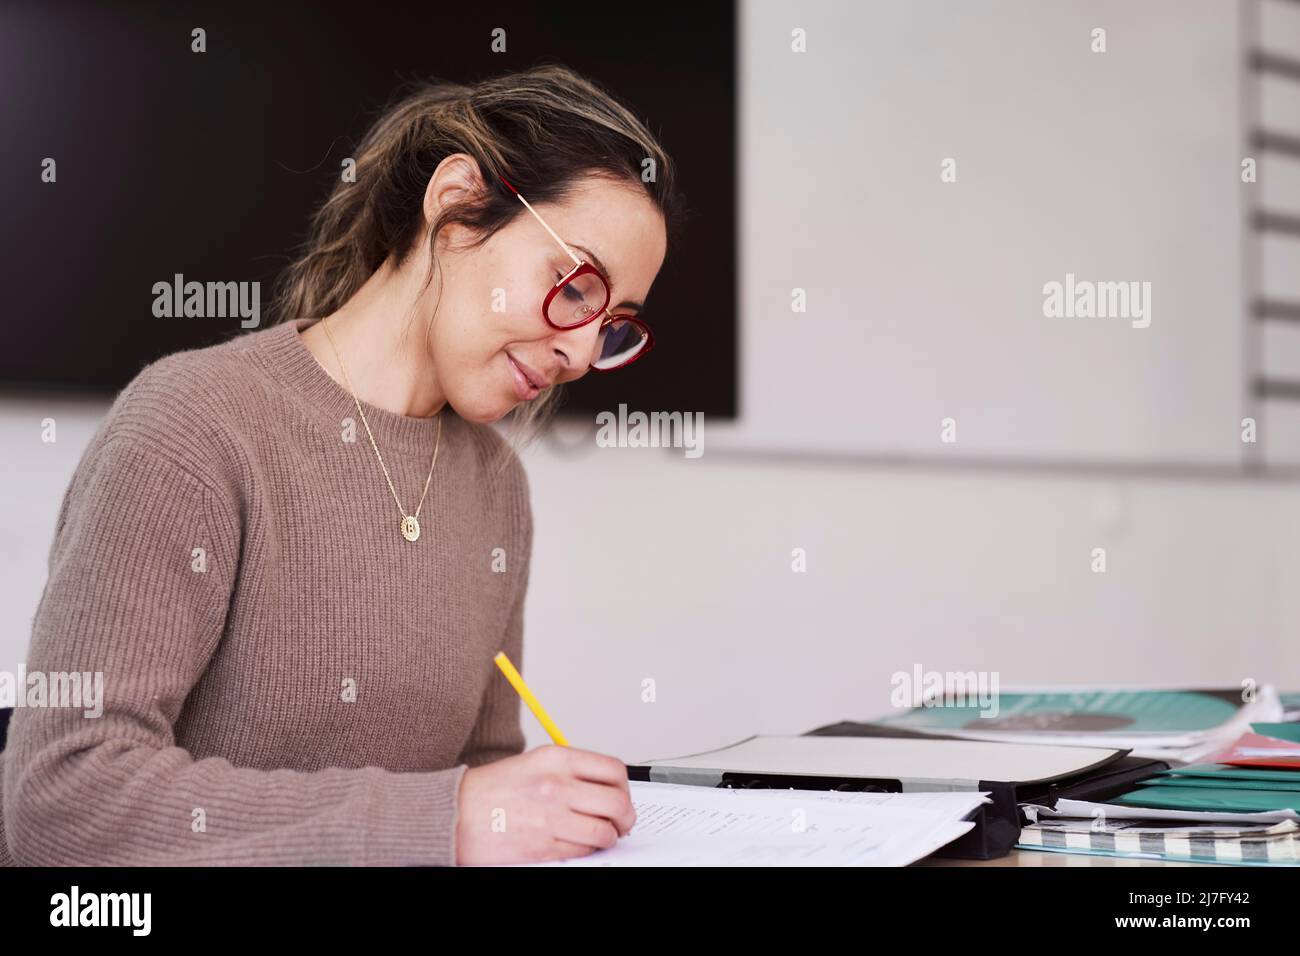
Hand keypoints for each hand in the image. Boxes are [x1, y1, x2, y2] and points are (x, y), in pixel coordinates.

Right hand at [454, 744, 636, 864]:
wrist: (453, 815)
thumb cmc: (490, 791)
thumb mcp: (533, 763)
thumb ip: (570, 771)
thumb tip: (604, 788)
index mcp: (556, 759)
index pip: (613, 770)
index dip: (625, 787)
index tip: (622, 795)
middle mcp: (557, 785)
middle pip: (617, 802)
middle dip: (625, 816)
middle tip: (621, 822)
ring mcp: (551, 817)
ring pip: (605, 831)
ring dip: (609, 837)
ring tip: (602, 836)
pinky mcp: (543, 846)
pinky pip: (583, 851)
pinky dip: (587, 850)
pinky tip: (580, 844)